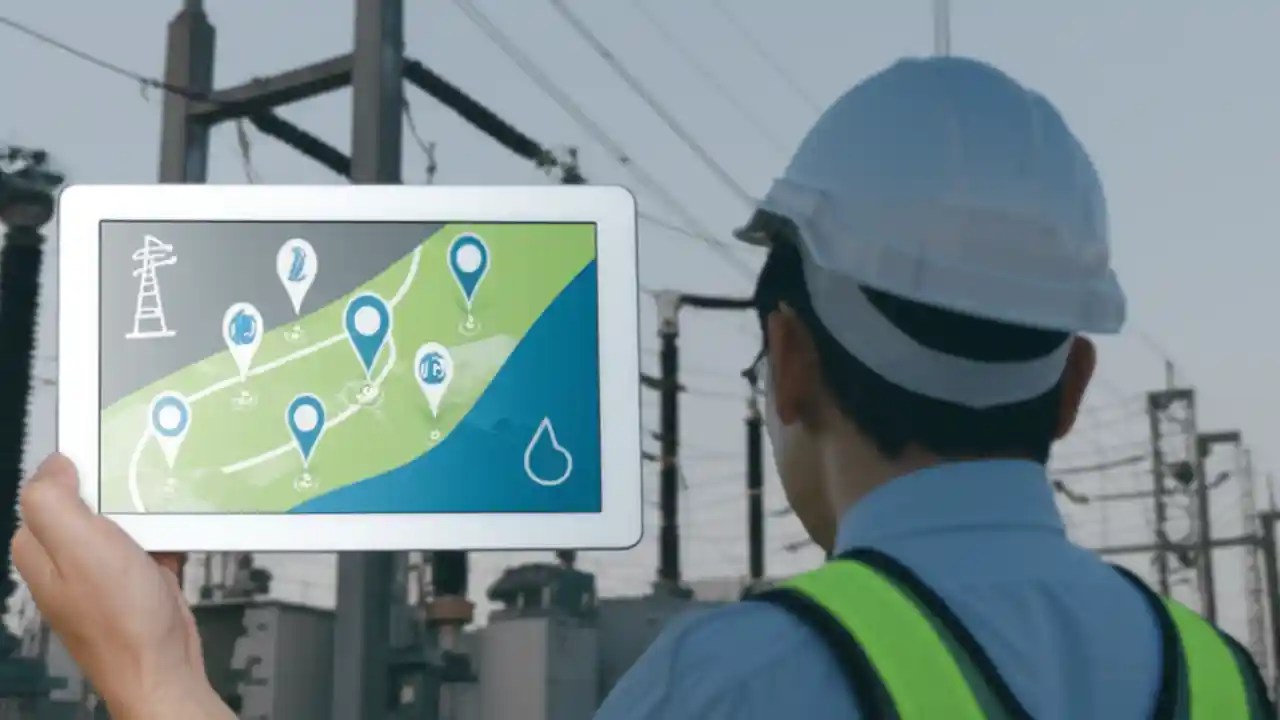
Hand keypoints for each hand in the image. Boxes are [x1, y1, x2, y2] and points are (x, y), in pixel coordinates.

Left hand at [12, 454, 232, 719]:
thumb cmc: (120, 615)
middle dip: (119, 492)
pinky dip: (168, 537)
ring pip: (124, 520)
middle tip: (143, 489)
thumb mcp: (78, 546)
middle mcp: (66, 559)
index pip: (49, 488)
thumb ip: (52, 500)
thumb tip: (55, 463)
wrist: (161, 667)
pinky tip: (178, 539)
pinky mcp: (135, 581)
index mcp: (40, 548)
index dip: (79, 470)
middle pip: (90, 501)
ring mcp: (102, 572)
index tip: (112, 460)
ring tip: (164, 514)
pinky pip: (151, 542)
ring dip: (149, 514)